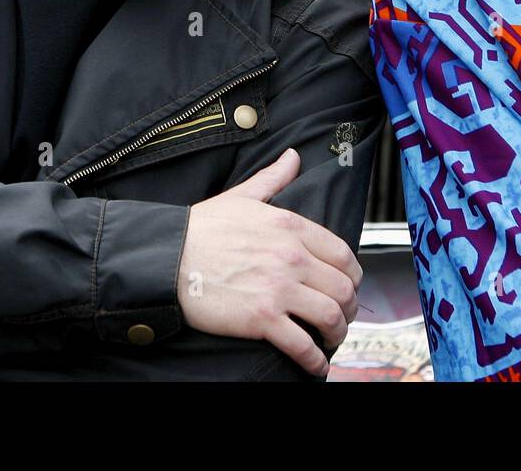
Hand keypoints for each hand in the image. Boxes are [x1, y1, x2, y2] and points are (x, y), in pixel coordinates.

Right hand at [177, 148, 361, 377]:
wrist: (167, 257)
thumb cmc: (200, 228)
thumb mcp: (242, 196)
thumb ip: (274, 178)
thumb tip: (293, 157)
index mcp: (291, 226)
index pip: (343, 254)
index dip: (353, 276)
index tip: (349, 286)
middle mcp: (292, 257)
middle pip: (344, 288)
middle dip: (349, 307)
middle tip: (343, 316)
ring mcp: (278, 288)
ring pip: (331, 316)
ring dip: (337, 333)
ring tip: (330, 339)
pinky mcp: (262, 319)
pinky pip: (302, 345)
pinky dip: (315, 360)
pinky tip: (315, 364)